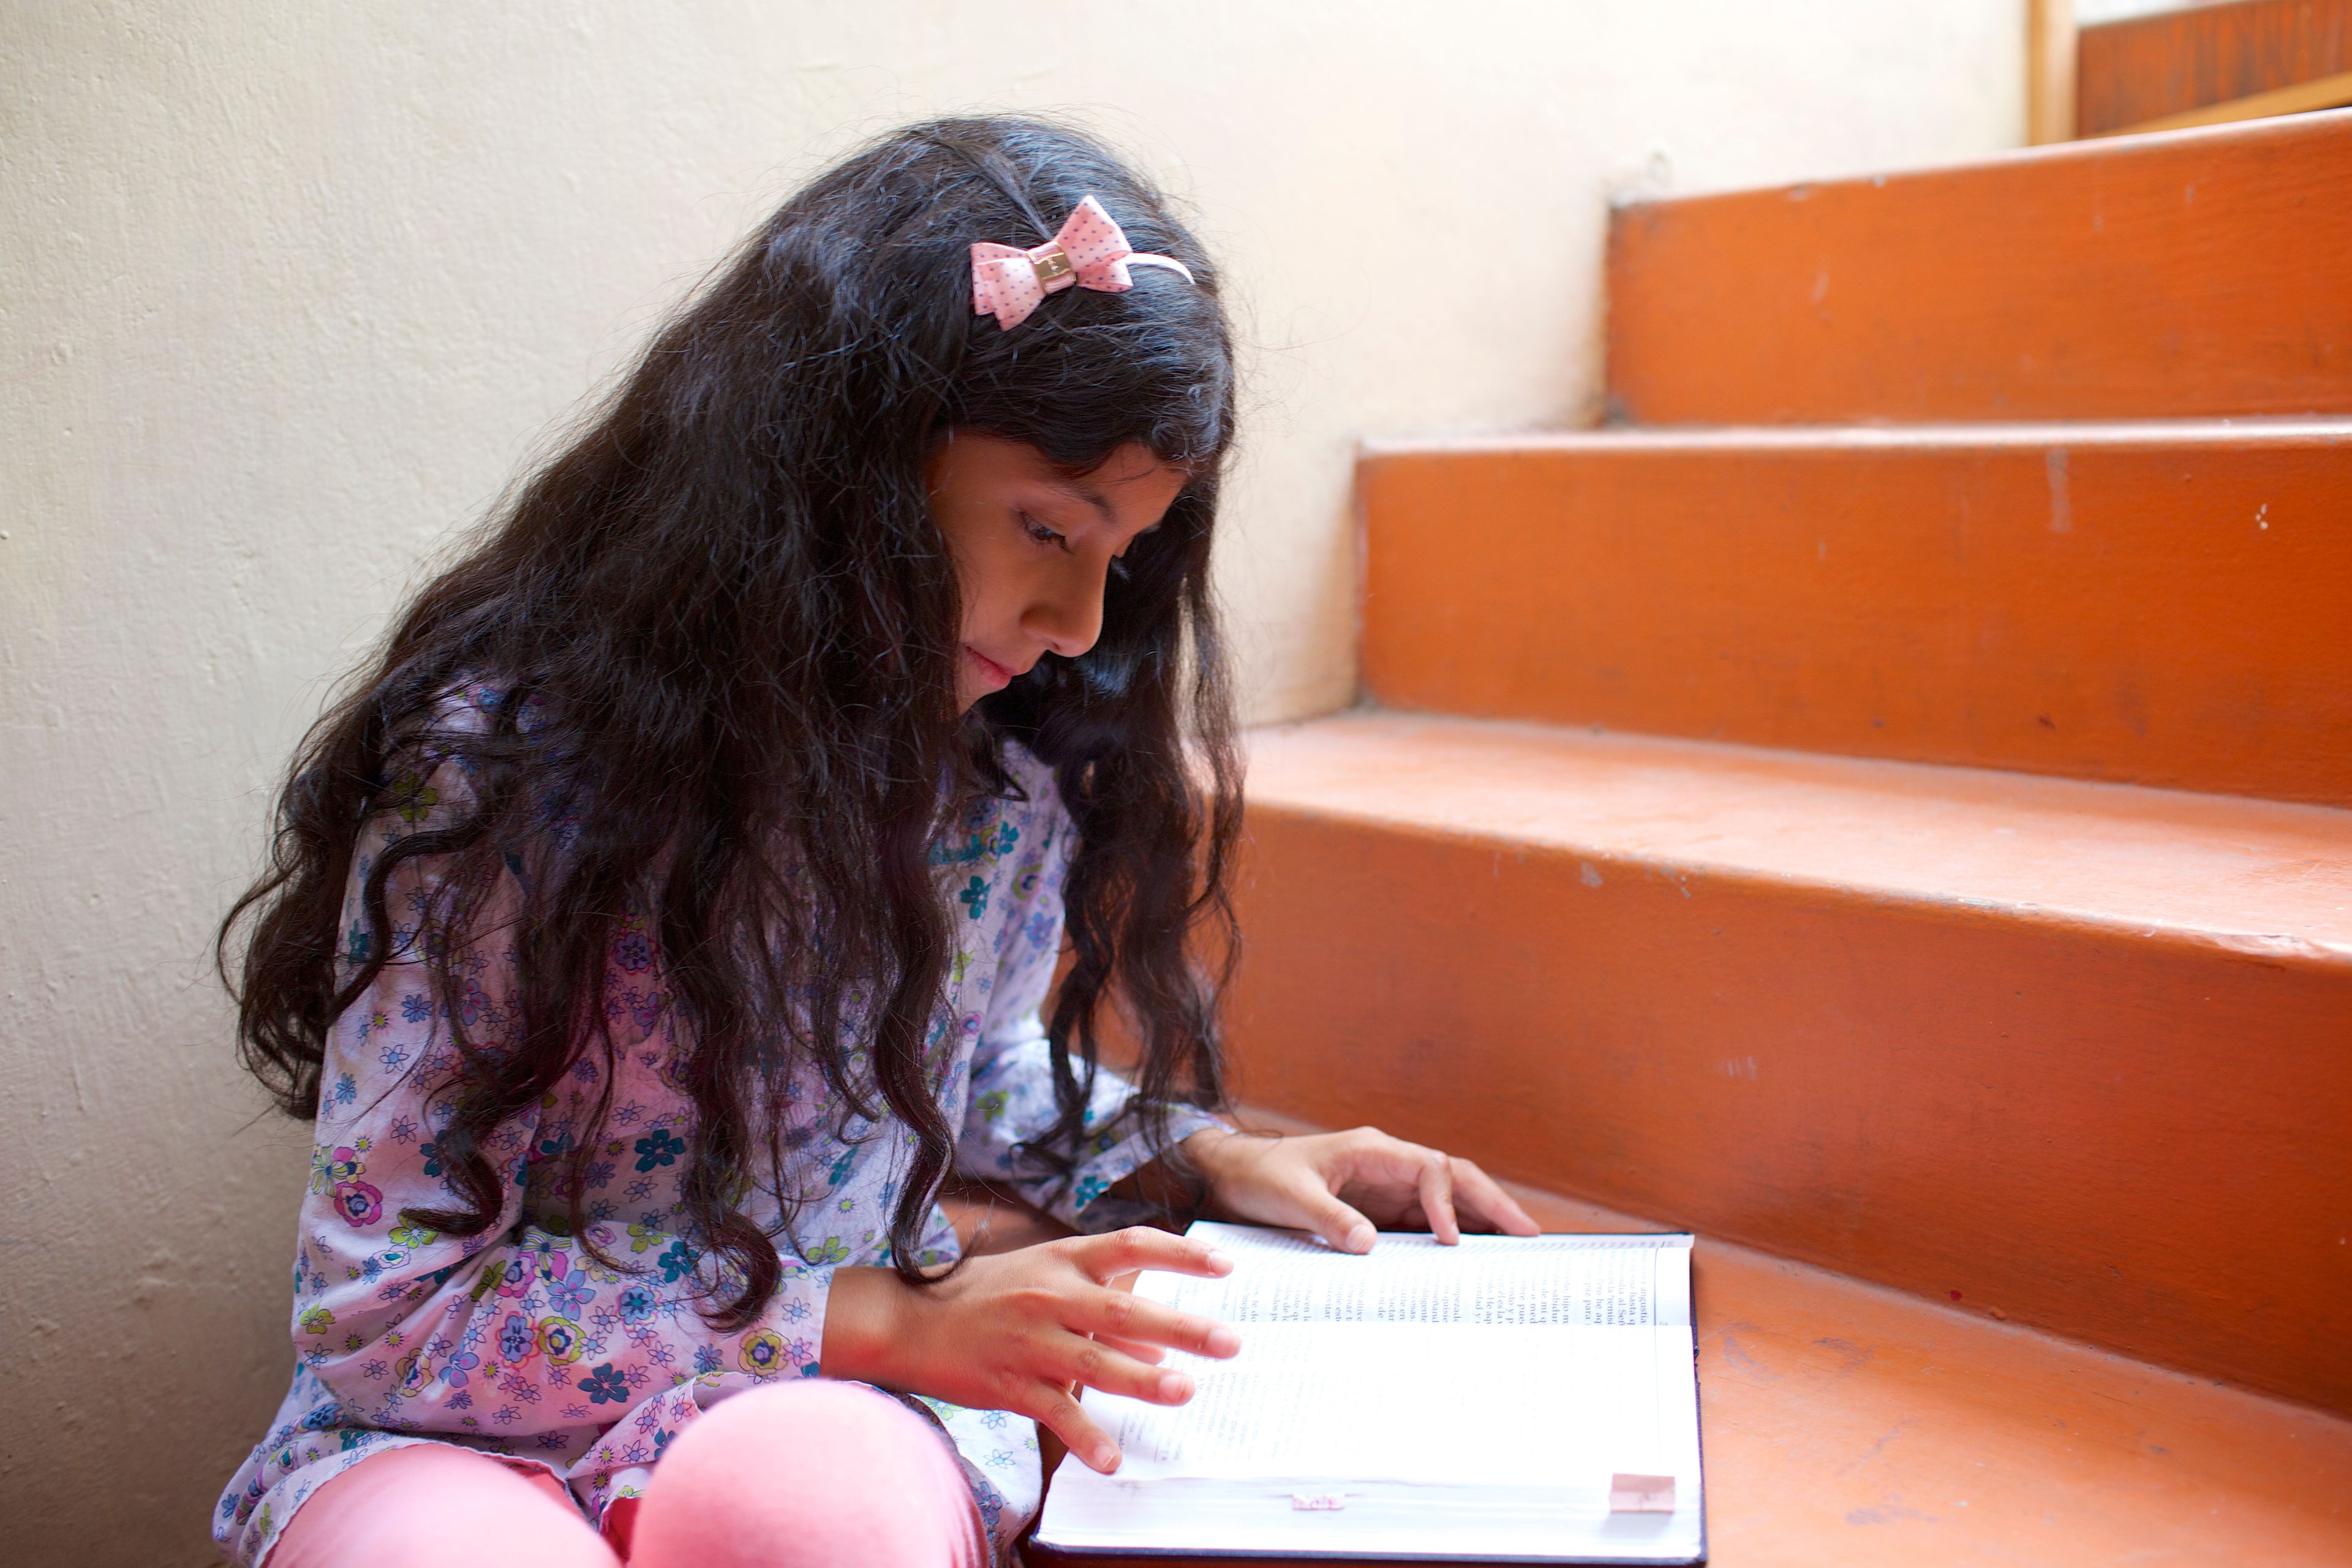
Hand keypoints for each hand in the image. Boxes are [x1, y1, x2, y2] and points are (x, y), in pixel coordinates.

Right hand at [821, 1228, 1238, 1473]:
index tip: (1225, 1266)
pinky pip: (1053, 1413)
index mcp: (1063, 1259)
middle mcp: (1050, 1296)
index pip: (1131, 1246)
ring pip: (1094, 1362)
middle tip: (1230, 1342)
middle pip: (1125, 1308)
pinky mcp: (1008, 1383)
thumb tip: (1160, 1342)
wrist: (908, 1320)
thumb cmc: (986, 1295)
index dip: (1180, 1255)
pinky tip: (1112, 1460)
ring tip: (1186, 1392)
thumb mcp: (1044, 1281)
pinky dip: (1084, 1438)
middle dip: (1181, 1327)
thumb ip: (1102, 1307)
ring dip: (1143, 1380)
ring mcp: (1029, 1341)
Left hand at [1183, 1125, 1540, 1253]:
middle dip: (1492, 1204)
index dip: (1447, 1203)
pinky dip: (1450, 1242)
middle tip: (1529, 1235)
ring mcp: (1387, 1192)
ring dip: (1479, 1224)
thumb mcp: (1291, 1196)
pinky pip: (1423, 1227)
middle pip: (1454, 1180)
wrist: (1232, 1179)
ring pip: (1447, 1203)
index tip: (1450, 1242)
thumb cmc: (1261, 1177)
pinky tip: (1470, 1266)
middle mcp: (1389, 1168)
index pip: (1430, 1169)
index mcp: (1373, 1152)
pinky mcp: (1379, 1215)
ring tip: (1517, 1253)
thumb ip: (1330, 1217)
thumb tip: (1370, 1245)